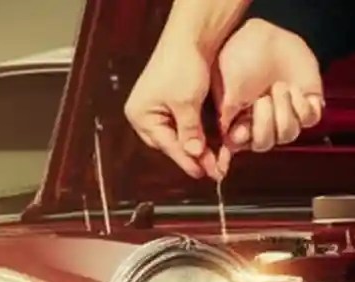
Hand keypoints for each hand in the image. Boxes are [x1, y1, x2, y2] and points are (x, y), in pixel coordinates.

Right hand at [124, 39, 221, 179]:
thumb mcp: (187, 102)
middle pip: (169, 142)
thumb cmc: (182, 64)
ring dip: (194, 145)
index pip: (167, 144)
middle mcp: (145, 113)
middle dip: (191, 155)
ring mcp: (156, 107)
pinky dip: (195, 132)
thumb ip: (190, 131)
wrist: (191, 36)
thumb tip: (194, 155)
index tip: (204, 173)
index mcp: (141, 115)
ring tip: (213, 158)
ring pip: (176, 135)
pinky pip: (181, 123)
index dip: (187, 160)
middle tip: (212, 168)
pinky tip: (208, 140)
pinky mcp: (170, 100)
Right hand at [213, 19, 323, 172]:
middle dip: (265, 124)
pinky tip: (294, 89)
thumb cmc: (239, 58)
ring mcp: (285, 115)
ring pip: (288, 134)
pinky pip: (309, 120)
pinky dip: (302, 106)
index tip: (241, 132)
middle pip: (265, 143)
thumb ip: (226, 118)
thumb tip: (226, 144)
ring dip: (284, 112)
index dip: (241, 144)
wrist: (264, 36)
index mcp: (238, 123)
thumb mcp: (226, 90)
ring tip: (278, 87)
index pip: (239, 146)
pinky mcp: (307, 105)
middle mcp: (261, 122)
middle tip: (262, 100)